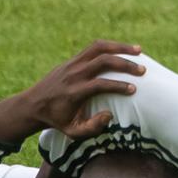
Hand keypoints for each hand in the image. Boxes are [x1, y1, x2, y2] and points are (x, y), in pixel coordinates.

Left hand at [0, 40, 144, 143]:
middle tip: (142, 70)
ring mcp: (73, 64)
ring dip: (121, 47)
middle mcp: (74, 75)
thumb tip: (109, 114)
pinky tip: (124, 49)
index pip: (99, 84)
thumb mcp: (72, 132)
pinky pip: (94, 47)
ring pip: (99, 48)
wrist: (34, 105)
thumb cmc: (57, 120)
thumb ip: (91, 128)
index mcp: (74, 92)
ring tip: (139, 51)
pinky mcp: (73, 59)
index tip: (133, 89)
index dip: (118, 86)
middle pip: (103, 61)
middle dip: (125, 64)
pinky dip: (111, 46)